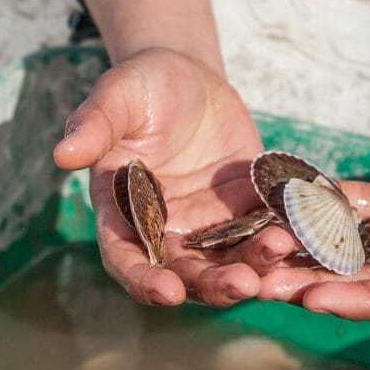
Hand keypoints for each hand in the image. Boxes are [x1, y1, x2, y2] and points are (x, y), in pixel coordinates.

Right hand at [53, 47, 296, 307]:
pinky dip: (285, 236)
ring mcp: (208, 226)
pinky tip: (307, 232)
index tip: (166, 293)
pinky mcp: (246, 211)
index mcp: (122, 213)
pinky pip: (266, 231)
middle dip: (213, 284)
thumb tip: (62, 154)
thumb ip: (94, 126)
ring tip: (282, 249)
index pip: (126, 259)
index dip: (144, 280)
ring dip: (255, 265)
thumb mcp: (116, 97)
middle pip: (185, 274)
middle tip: (242, 286)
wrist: (184, 76)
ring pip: (230, 260)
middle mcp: (164, 231)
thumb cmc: (139, 86)